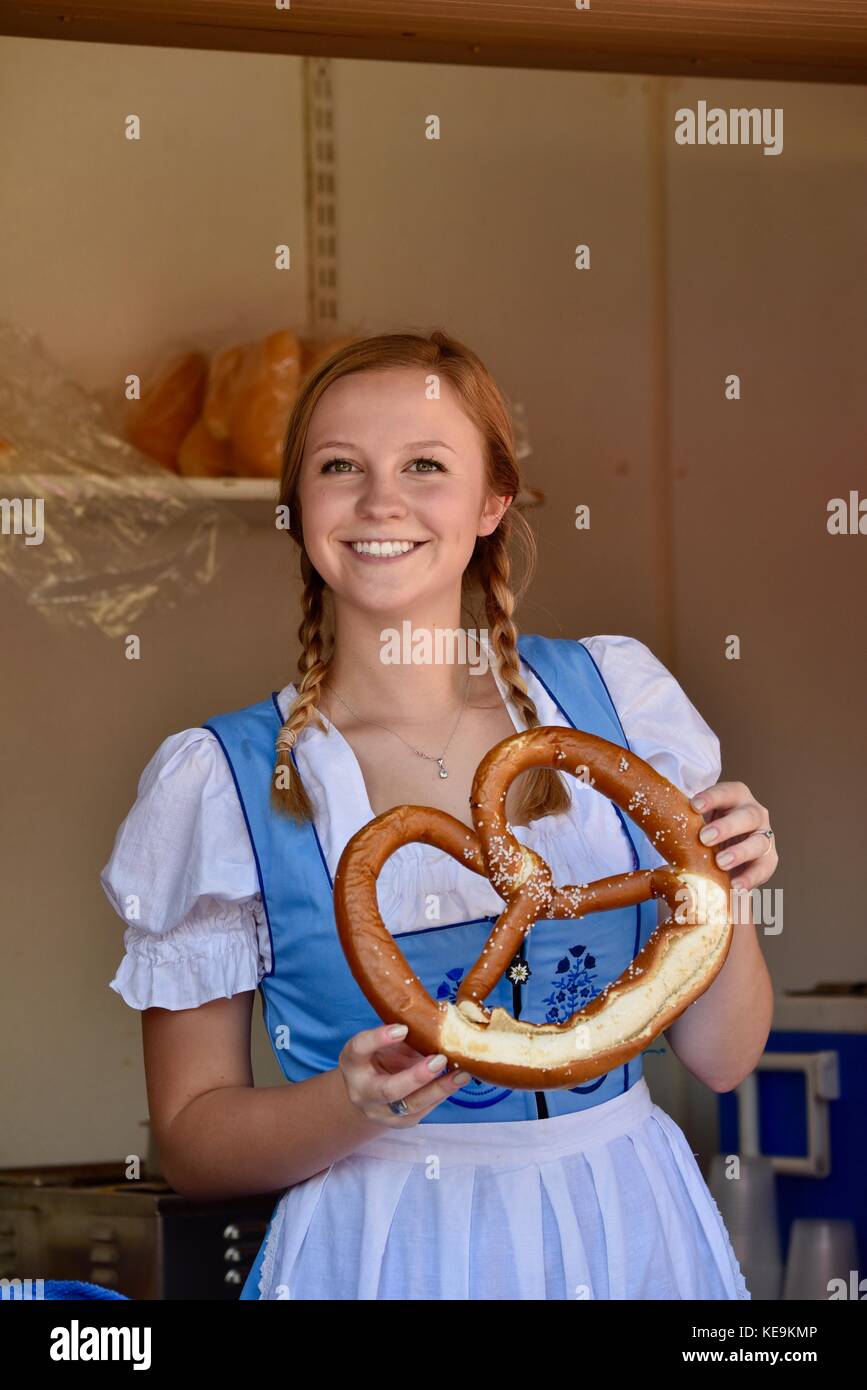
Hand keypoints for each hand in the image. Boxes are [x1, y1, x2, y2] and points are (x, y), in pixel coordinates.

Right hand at [338, 1023, 470, 1126]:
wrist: (368, 1090)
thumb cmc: (379, 1055)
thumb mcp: (382, 1041)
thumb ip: (402, 1032)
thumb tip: (438, 1015)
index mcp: (352, 1061)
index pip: (360, 1048)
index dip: (380, 1038)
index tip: (403, 1028)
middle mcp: (361, 1091)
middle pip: (388, 1090)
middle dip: (417, 1077)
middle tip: (440, 1059)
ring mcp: (379, 1111)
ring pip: (411, 1105)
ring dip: (439, 1089)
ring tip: (462, 1074)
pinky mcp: (399, 1122)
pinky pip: (423, 1110)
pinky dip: (442, 1094)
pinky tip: (457, 1081)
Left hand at [690, 782, 777, 891]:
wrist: (721, 860)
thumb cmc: (704, 834)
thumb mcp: (695, 823)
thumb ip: (683, 820)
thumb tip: (655, 821)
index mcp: (735, 798)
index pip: (728, 792)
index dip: (712, 797)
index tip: (694, 806)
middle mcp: (754, 814)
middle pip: (748, 816)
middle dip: (726, 826)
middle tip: (704, 838)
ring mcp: (764, 837)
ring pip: (759, 842)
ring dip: (740, 852)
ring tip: (720, 862)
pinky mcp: (768, 861)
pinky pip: (763, 869)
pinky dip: (750, 878)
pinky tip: (735, 886)